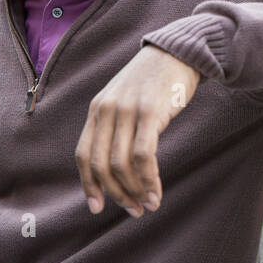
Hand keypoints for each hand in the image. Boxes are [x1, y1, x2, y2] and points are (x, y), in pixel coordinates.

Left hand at [75, 44, 200, 217]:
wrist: (179, 51)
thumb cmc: (155, 80)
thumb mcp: (125, 98)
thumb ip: (115, 124)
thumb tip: (114, 165)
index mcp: (97, 108)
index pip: (83, 155)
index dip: (88, 185)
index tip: (97, 207)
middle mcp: (107, 110)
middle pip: (101, 165)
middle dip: (116, 194)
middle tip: (133, 211)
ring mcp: (128, 111)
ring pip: (122, 165)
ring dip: (135, 191)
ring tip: (148, 205)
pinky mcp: (151, 113)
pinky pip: (144, 156)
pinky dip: (149, 180)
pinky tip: (157, 192)